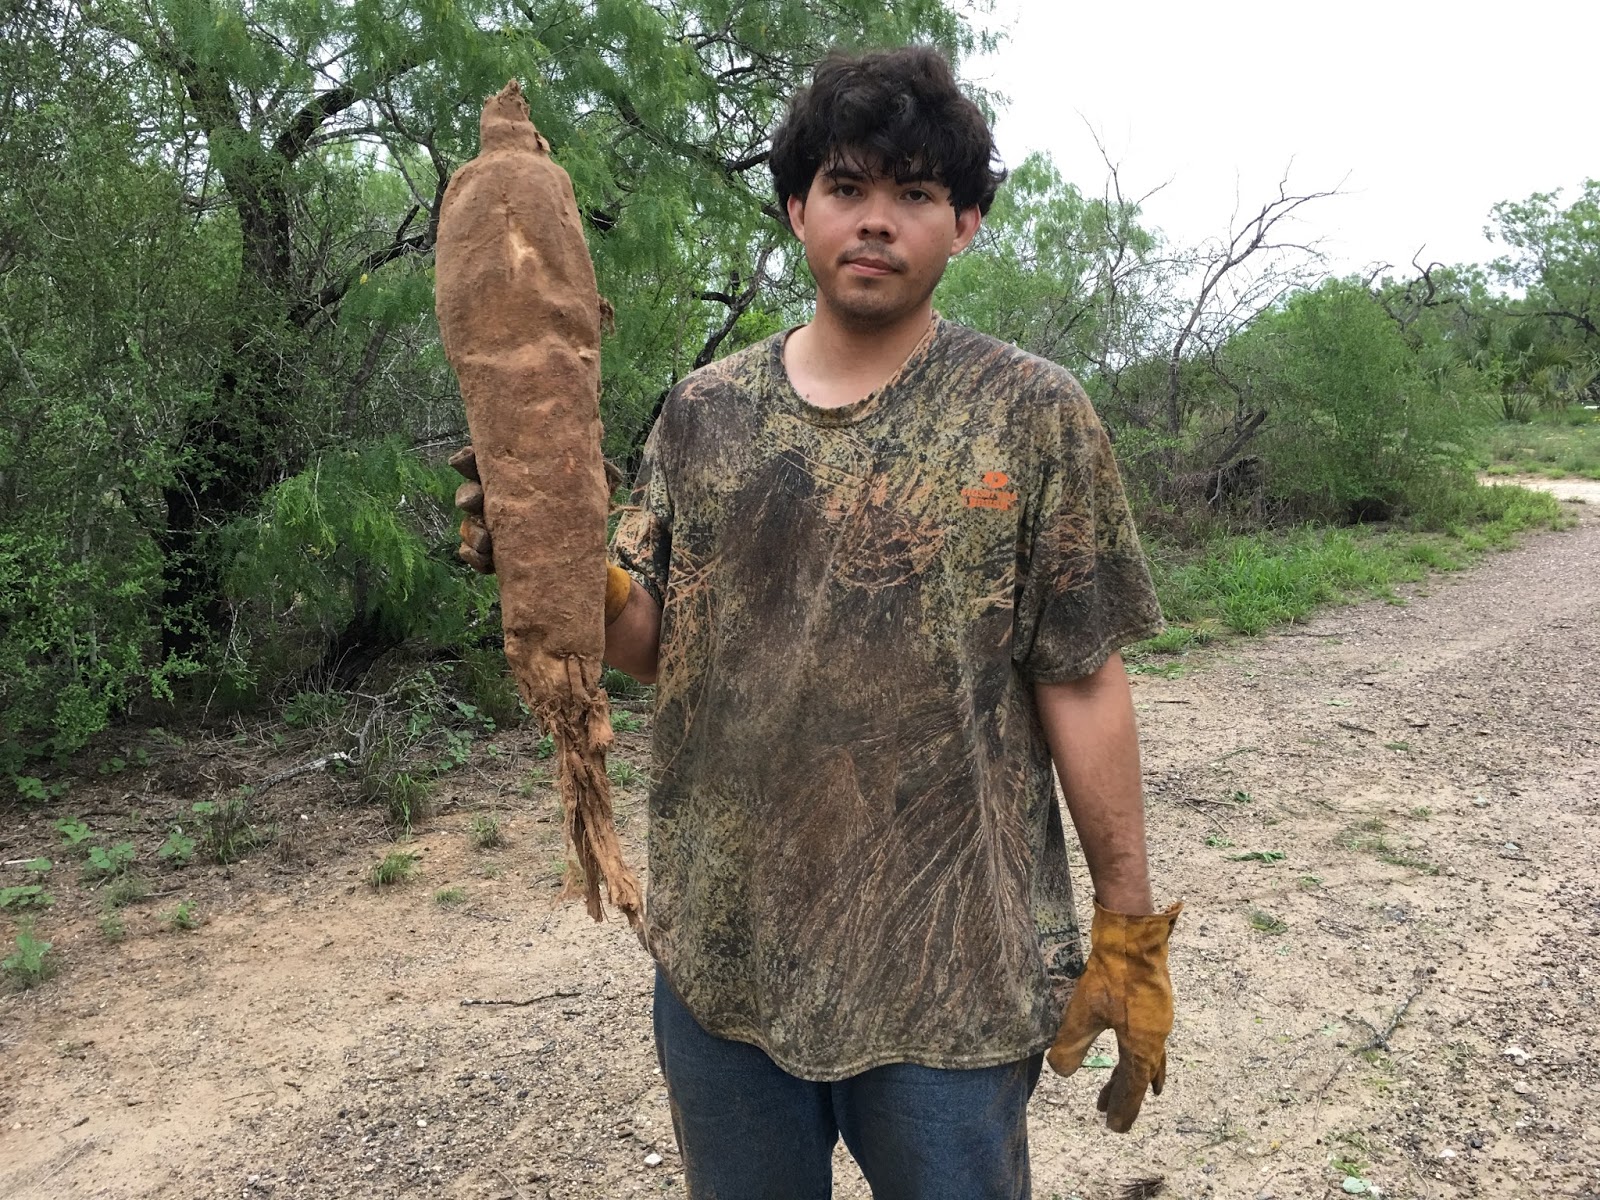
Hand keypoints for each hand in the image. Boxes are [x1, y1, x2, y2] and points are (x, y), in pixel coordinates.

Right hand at [448, 444, 632, 622]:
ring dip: (472, 531)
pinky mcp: (490, 555)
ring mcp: (490, 527)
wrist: (579, 555)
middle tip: (471, 501)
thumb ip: (587, 473)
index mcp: (511, 476)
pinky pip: (471, 554)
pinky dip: (475, 557)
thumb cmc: (579, 512)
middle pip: (470, 492)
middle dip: (468, 495)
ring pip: (468, 524)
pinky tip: (486, 560)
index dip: (468, 459)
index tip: (464, 459)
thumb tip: (607, 460)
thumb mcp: (587, 490)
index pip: (483, 462)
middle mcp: (495, 499)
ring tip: (486, 541)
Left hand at [1046, 900, 1180, 1132]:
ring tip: (1116, 1090)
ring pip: (1146, 1058)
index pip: (1133, 1086)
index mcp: (1143, 1044)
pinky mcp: (1156, 1005)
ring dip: (1129, 1075)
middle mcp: (1156, 1037)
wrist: (1134, 935)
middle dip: (1122, 1094)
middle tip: (1105, 1113)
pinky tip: (1134, 1051)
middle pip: (1140, 1075)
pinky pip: (1151, 1042)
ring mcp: (1160, 1020)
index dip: (1123, 1107)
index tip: (1114, 1127)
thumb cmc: (1110, 974)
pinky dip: (1141, 1056)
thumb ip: (1072, 1044)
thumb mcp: (1083, 1011)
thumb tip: (1060, 1072)